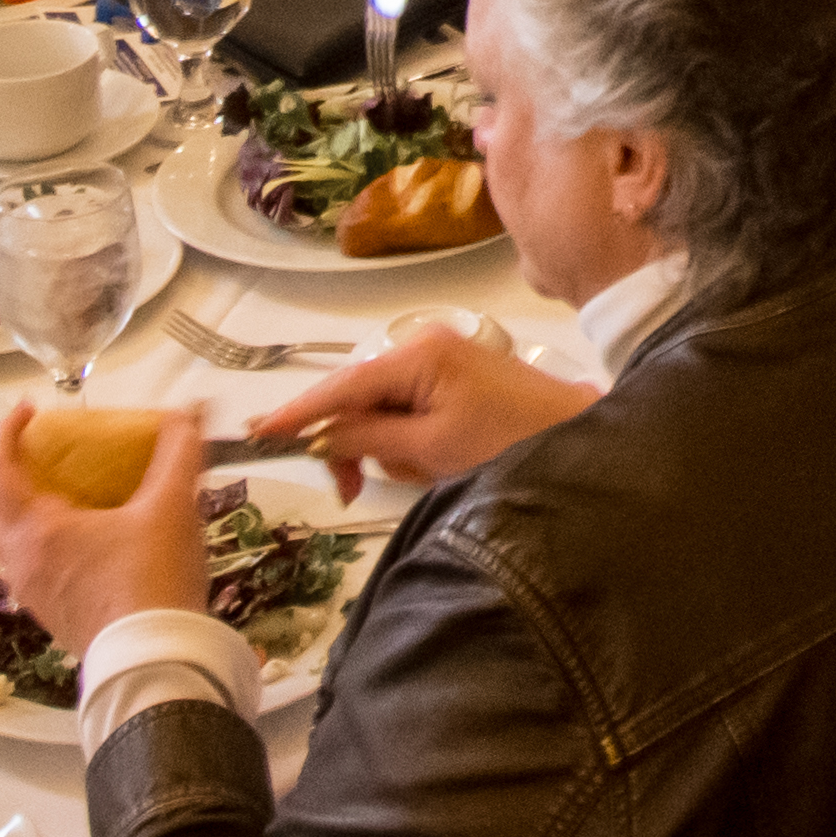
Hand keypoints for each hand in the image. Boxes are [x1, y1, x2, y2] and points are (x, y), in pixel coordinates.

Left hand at [0, 395, 223, 651]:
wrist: (155, 661)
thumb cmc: (154, 578)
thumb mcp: (173, 506)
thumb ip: (179, 451)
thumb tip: (189, 410)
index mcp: (40, 530)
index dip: (6, 433)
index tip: (27, 409)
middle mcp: (24, 562)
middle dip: (2, 478)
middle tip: (35, 456)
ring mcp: (33, 594)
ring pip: (2, 547)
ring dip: (15, 515)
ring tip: (54, 497)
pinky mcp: (50, 618)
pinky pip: (25, 571)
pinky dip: (36, 545)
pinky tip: (76, 541)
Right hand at [247, 313, 597, 500]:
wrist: (578, 442)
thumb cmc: (510, 443)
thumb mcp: (430, 448)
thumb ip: (368, 438)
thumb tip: (317, 435)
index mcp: (418, 354)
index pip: (341, 384)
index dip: (297, 412)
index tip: (257, 433)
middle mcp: (424, 347)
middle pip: (355, 397)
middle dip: (350, 443)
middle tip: (351, 489)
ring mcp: (440, 363)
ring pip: (379, 411)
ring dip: (384, 449)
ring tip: (419, 473)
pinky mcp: (454, 383)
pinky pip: (406, 414)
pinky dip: (407, 444)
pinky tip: (433, 464)